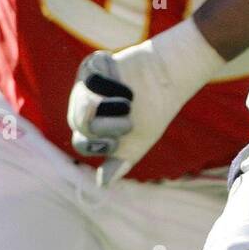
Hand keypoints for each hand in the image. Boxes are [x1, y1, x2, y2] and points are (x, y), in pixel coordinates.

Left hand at [66, 19, 225, 185]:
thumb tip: (102, 184)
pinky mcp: (92, 64)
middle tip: (129, 123)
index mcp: (92, 127)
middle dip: (105, 126)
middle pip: (79, 123)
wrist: (169, 80)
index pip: (81, 142)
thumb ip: (119, 162)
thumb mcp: (138, 143)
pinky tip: (127, 87)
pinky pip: (91, 80)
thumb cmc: (154, 111)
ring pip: (82, 102)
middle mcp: (84, 106)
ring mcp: (86, 84)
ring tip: (129, 103)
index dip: (98, 144)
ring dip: (110, 107)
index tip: (118, 142)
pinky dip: (112, 86)